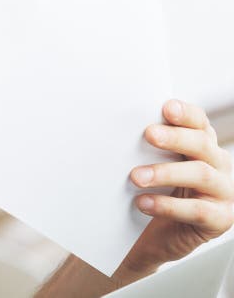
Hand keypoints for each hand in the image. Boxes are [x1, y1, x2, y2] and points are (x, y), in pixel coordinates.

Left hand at [120, 99, 233, 277]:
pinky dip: (168, 205)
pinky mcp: (220, 219)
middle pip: (202, 144)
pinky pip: (197, 210)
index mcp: (203, 145)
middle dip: (175, 138)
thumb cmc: (156, 191)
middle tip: (149, 134)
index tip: (166, 107)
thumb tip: (118, 128)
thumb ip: (148, 145)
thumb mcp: (153, 163)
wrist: (159, 234)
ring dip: (166, 172)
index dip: (186, 113)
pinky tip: (143, 203)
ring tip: (136, 176)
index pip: (199, 122)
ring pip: (201, 174)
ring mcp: (224, 192)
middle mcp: (218, 164)